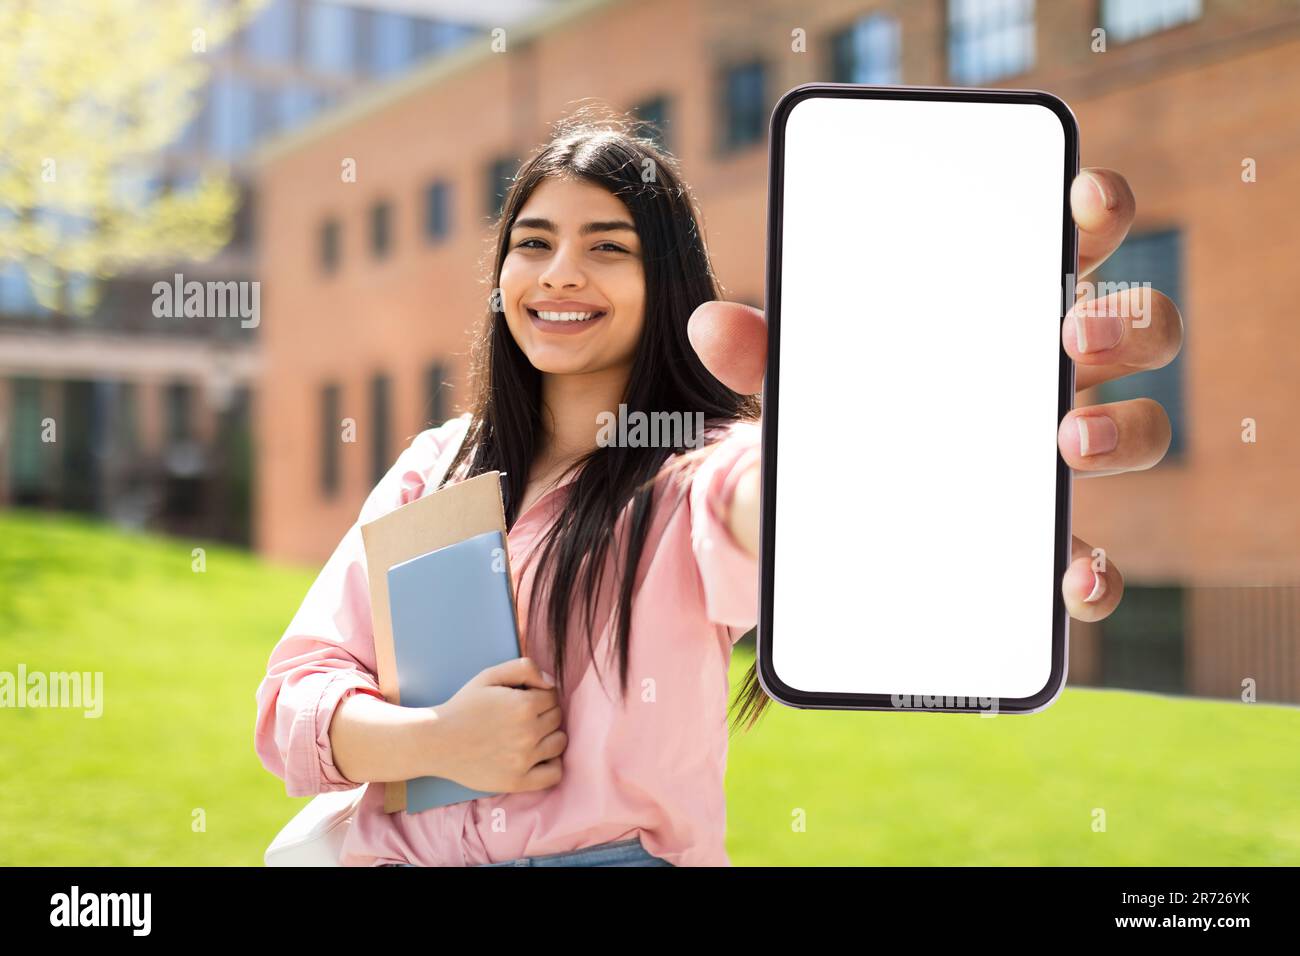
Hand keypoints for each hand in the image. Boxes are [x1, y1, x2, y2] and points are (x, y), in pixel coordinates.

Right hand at [431, 656, 566, 792]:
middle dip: (544, 714)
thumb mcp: (489, 675)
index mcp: (524, 705)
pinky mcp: (518, 781)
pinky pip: (554, 774)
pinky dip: (553, 765)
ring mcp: (524, 759)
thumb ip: (525, 668)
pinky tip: (539, 757)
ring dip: (550, 736)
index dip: (539, 695)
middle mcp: (528, 733)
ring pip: (559, 743)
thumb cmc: (463, 706)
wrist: (437, 742)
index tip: (523, 699)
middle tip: (522, 717)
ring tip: (530, 735)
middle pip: (557, 718)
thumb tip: (552, 683)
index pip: (552, 696)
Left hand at [685, 167, 1183, 623]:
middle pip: (1138, 328)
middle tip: (1072, 331)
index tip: (1083, 197)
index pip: (1073, 243)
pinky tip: (1069, 571)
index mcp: (1002, 314)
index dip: (1098, 209)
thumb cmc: (846, 416)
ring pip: (1144, 429)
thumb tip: (708, 323)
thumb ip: (765, 352)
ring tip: (1067, 440)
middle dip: (1128, 318)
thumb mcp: (805, 381)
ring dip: (1126, 429)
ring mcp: (1060, 459)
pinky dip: (1096, 570)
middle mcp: (1052, 377)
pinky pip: (1099, 557)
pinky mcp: (1048, 540)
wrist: (834, 517)